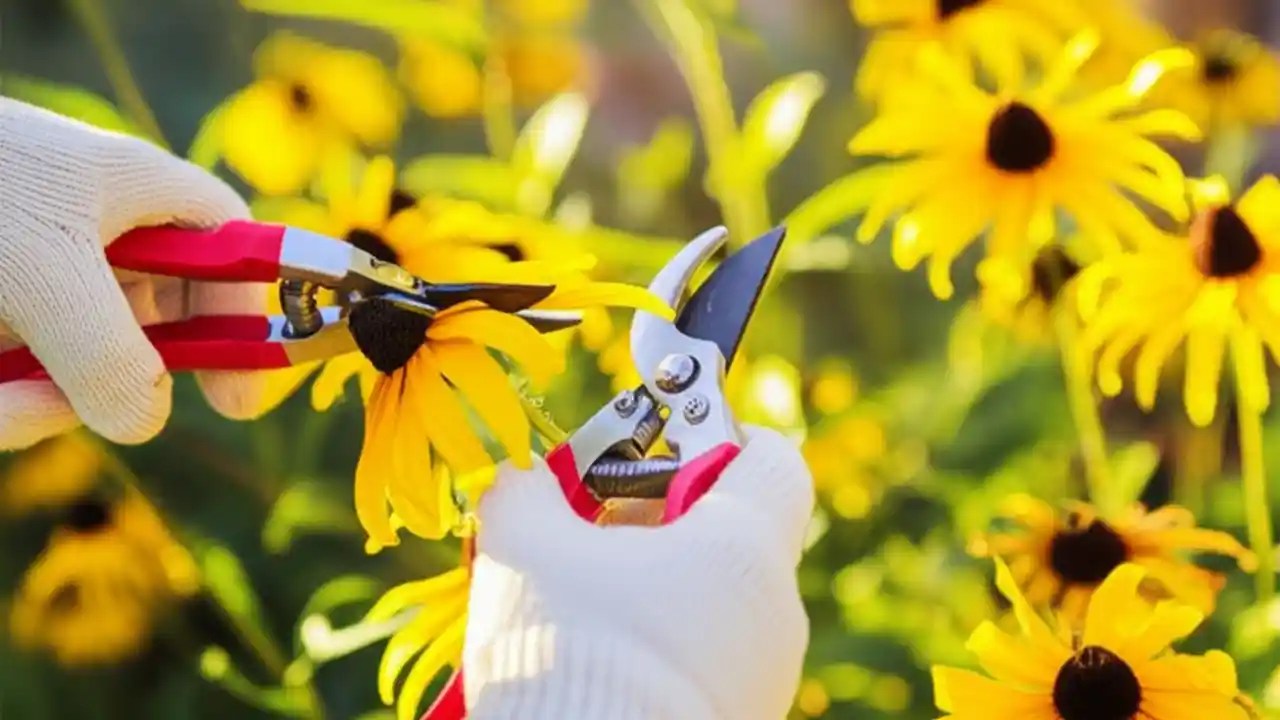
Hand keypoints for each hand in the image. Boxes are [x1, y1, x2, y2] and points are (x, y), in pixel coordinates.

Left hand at [0, 99, 268, 450]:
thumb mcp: (46, 275)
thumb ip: (113, 355)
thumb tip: (146, 419)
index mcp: (135, 191)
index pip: (231, 246)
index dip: (249, 315)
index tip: (240, 392)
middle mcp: (94, 233)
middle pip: (156, 319)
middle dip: (126, 378)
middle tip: (110, 412)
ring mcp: (36, 275)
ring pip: (77, 361)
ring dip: (41, 399)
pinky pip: (17, 373)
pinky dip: (2, 397)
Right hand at [464, 426, 813, 719]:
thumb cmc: (567, 649)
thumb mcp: (526, 544)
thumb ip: (527, 488)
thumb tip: (522, 479)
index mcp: (742, 544)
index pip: (767, 452)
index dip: (711, 432)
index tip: (657, 443)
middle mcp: (774, 607)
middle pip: (724, 526)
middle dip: (648, 519)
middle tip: (585, 531)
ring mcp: (764, 671)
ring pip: (710, 594)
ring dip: (647, 581)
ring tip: (575, 601)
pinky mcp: (742, 716)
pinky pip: (704, 654)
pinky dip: (656, 639)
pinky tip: (594, 654)